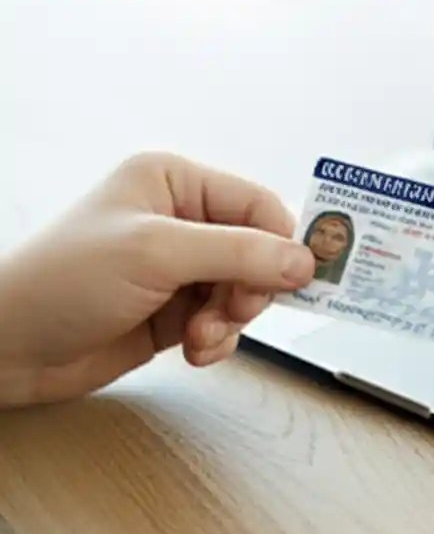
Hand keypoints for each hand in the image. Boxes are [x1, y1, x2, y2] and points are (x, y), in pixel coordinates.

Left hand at [0, 152, 314, 405]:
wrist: (8, 348)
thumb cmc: (64, 282)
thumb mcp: (157, 254)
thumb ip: (238, 253)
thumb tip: (305, 262)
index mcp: (174, 182)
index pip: (258, 205)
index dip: (283, 243)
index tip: (298, 281)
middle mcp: (181, 220)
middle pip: (259, 253)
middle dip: (250, 289)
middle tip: (232, 312)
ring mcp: (178, 268)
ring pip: (246, 292)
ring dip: (232, 320)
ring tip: (201, 337)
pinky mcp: (175, 312)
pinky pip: (226, 323)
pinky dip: (219, 341)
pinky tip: (194, 352)